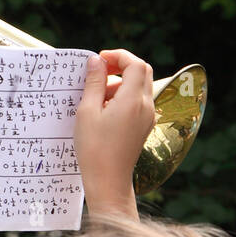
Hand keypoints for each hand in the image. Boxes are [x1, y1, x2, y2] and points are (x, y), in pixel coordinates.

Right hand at [74, 48, 154, 217]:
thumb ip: (94, 83)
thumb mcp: (88, 112)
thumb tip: (96, 61)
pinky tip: (105, 108)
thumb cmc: (94, 149)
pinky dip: (125, 95)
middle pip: (142, 71)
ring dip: (122, 81)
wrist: (109, 181)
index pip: (135, 64)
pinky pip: (139, 101)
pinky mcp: (144, 126)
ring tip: (98, 93)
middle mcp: (146, 106)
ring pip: (141, 86)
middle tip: (101, 69)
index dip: (118, 56)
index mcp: (132, 100)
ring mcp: (147, 117)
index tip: (99, 59)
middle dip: (122, 65)